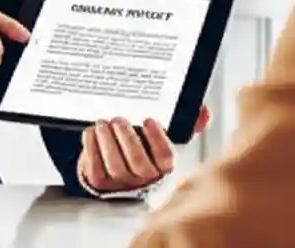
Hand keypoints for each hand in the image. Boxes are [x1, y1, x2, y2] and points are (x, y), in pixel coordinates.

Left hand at [78, 107, 210, 192]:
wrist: (111, 162)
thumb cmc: (139, 146)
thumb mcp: (162, 134)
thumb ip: (185, 122)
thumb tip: (203, 113)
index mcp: (162, 167)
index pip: (165, 158)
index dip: (157, 139)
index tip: (148, 120)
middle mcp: (143, 178)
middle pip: (138, 165)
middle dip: (128, 140)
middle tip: (120, 120)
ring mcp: (120, 182)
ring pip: (116, 167)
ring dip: (107, 142)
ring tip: (103, 124)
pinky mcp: (99, 181)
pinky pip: (95, 168)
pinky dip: (91, 148)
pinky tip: (91, 133)